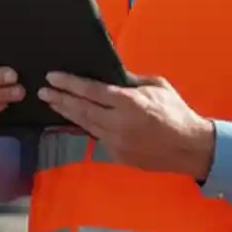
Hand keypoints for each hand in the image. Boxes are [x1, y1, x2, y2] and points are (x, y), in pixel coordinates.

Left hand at [39, 72, 214, 180]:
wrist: (189, 147)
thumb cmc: (176, 112)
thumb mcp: (157, 86)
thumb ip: (132, 81)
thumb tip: (112, 76)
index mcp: (129, 103)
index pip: (91, 91)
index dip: (69, 83)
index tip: (53, 77)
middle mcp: (118, 123)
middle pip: (81, 109)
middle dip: (60, 99)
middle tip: (43, 91)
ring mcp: (116, 142)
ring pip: (85, 125)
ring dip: (67, 113)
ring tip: (53, 103)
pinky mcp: (117, 155)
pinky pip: (97, 137)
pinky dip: (85, 127)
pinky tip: (76, 119)